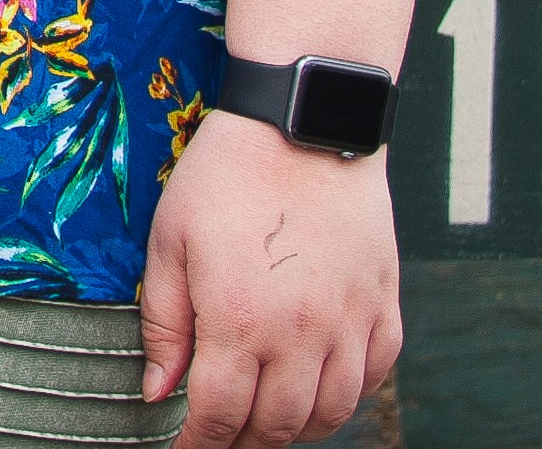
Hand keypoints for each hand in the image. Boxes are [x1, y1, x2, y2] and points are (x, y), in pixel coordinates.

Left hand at [137, 108, 399, 447]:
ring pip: (332, 414)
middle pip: (276, 427)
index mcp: (239, 320)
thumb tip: (157, 391)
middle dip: (243, 443)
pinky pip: (374, 378)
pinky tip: (319, 384)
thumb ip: (162, 322)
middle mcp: (301, 333)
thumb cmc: (228, 175)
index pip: (218, 417)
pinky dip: (347, 395)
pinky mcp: (384, 305)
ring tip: (267, 416)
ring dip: (296, 428)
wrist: (303, 124)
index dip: (197, 446)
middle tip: (222, 434)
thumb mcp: (170, 241)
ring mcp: (351, 322)